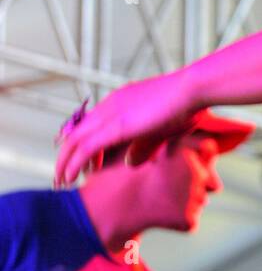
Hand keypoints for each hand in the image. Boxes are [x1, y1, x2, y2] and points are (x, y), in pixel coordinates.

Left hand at [54, 70, 195, 186]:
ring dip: (64, 163)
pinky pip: (85, 148)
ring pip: (74, 141)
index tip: (83, 166)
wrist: (192, 89)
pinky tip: (69, 178)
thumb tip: (129, 163)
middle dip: (65, 156)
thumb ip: (142, 146)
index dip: (81, 147)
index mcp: (118, 102)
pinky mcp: (115, 126)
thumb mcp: (159, 130)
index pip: (90, 126)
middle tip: (61, 176)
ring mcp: (110, 114)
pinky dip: (73, 164)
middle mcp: (108, 106)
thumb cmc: (184, 106)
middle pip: (75, 133)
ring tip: (60, 181)